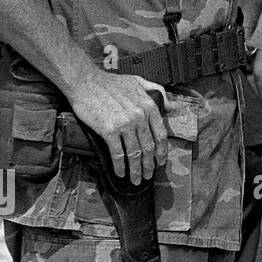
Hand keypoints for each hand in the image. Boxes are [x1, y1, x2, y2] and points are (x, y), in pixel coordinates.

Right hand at [67, 70, 168, 184]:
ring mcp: (125, 124)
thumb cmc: (111, 82)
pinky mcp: (109, 131)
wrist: (86, 82)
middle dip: (149, 165)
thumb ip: (158, 92)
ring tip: (136, 179)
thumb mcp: (140, 82)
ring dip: (136, 170)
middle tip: (148, 175)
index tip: (161, 162)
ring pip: (135, 153)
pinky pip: (117, 153)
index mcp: (149, 106)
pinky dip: (120, 166)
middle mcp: (140, 116)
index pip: (161, 134)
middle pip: (149, 147)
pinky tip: (120, 173)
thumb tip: (174, 105)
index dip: (162, 151)